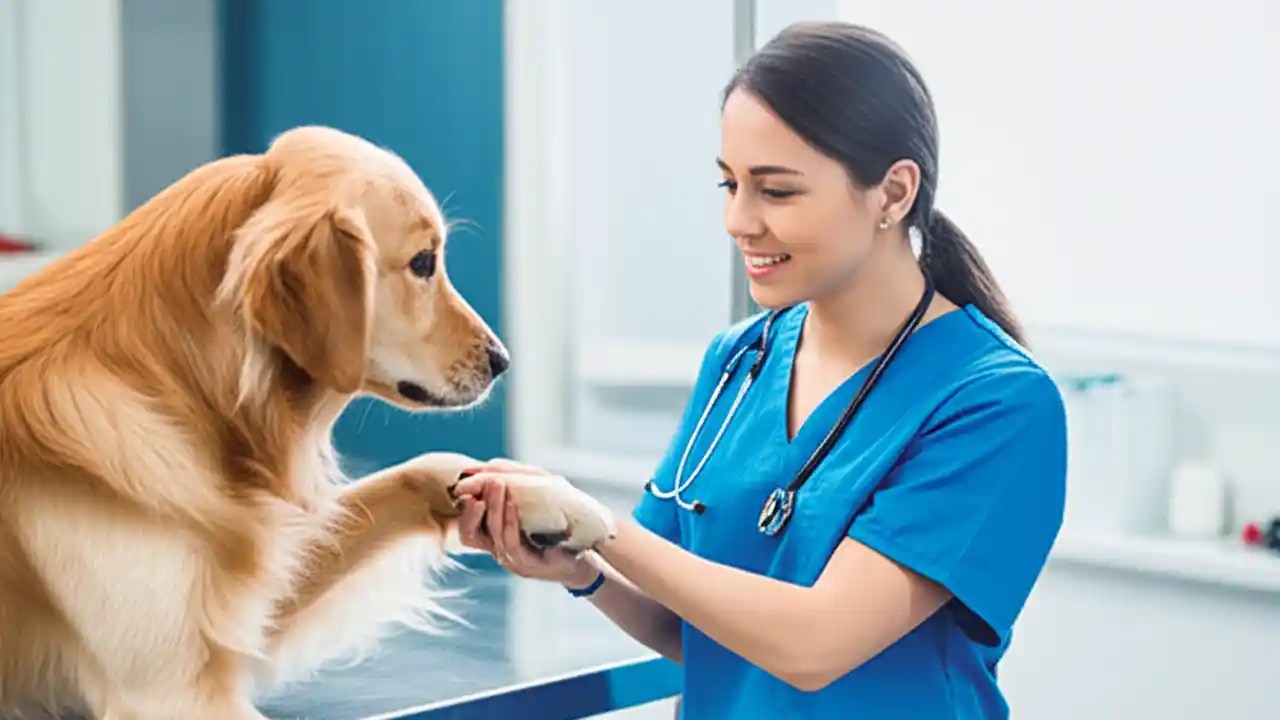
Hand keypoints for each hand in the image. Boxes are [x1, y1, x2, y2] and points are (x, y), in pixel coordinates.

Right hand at [454, 460, 599, 588]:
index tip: (465, 486)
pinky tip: (512, 505)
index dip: (463, 508)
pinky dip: (509, 522)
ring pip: (493, 533)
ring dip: (494, 507)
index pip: (467, 526)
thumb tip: (490, 465)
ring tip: (496, 484)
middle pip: (470, 533)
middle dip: (473, 506)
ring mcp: (512, 560)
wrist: (589, 553)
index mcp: (496, 538)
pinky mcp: (528, 566)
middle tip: (483, 480)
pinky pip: (511, 543)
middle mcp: (499, 550)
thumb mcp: (536, 499)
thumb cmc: (561, 525)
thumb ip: (515, 484)